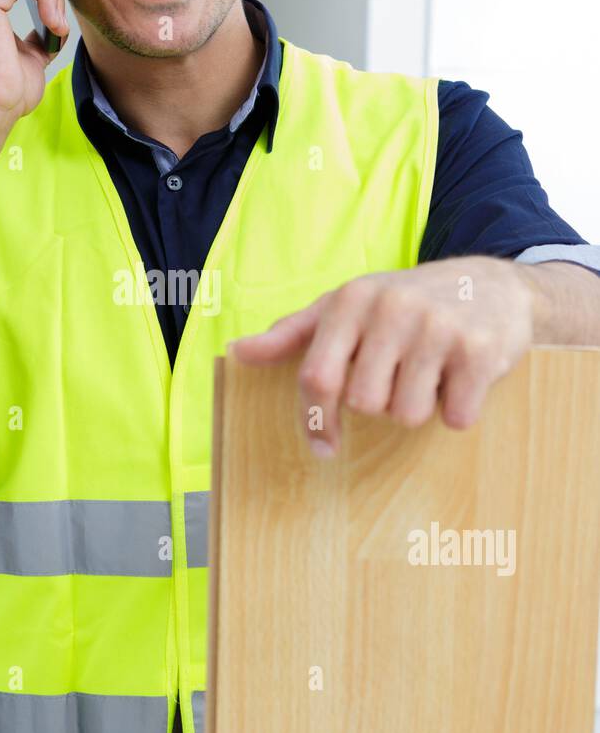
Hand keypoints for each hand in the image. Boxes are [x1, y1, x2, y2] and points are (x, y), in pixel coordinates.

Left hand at [228, 256, 536, 455]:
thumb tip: (238, 352)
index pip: (317, 377)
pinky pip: (454, 416)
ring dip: (419, 408)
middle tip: (399, 378)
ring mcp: (438, 327)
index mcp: (351, 300)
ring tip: (431, 375)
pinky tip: (461, 380)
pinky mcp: (479, 351)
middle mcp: (392, 307)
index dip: (315, 420)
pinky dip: (458, 410)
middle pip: (363, 403)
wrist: (493, 286)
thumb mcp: (347, 307)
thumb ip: (294, 334)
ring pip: (406, 415)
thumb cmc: (406, 304)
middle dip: (381, 403)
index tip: (324, 446)